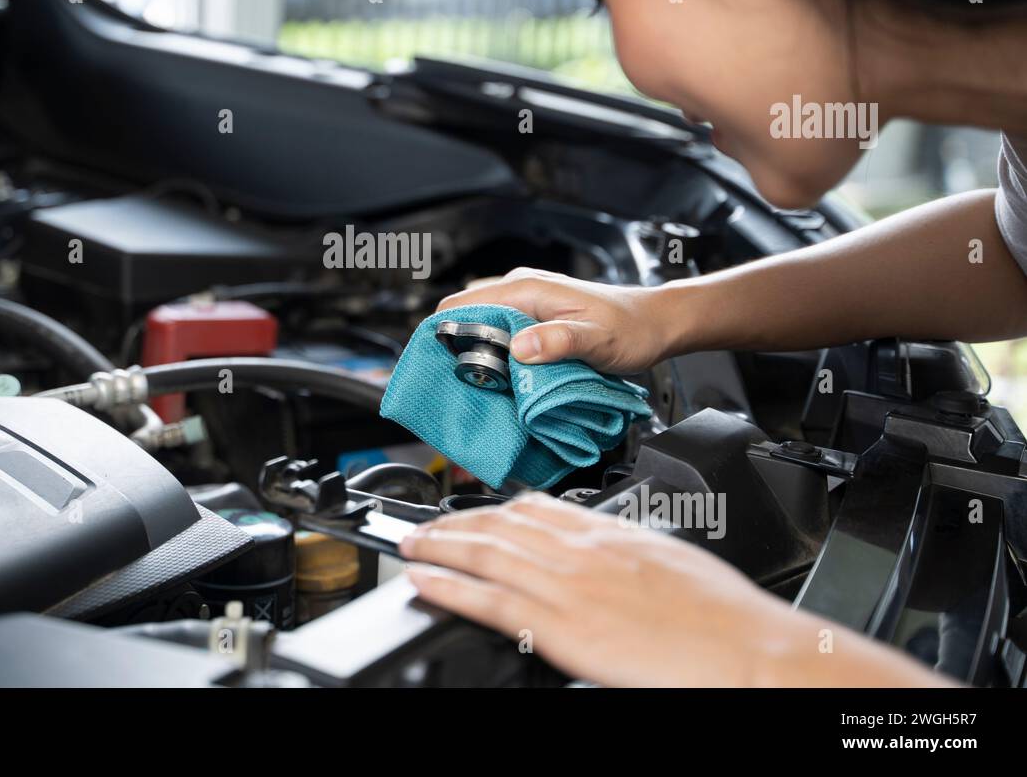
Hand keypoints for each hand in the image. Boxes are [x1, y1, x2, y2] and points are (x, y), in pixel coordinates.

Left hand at [400, 492, 948, 686]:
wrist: (746, 647)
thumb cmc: (724, 614)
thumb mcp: (672, 561)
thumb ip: (629, 554)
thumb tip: (614, 560)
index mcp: (610, 532)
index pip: (537, 509)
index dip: (494, 509)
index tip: (473, 511)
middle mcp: (582, 551)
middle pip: (501, 525)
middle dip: (455, 523)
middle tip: (423, 526)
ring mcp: (568, 587)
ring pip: (486, 554)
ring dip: (439, 546)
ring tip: (410, 546)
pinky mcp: (561, 626)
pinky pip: (491, 600)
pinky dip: (451, 586)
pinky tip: (425, 580)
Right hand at [437, 268, 686, 373]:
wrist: (655, 323)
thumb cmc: (631, 328)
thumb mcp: (597, 339)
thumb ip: (559, 341)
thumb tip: (520, 348)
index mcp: (525, 289)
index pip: (460, 304)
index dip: (446, 334)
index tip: (448, 367)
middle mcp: (520, 289)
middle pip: (465, 316)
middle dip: (459, 348)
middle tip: (470, 382)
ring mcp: (526, 302)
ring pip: (481, 325)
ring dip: (478, 353)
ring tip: (486, 382)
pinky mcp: (533, 316)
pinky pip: (500, 332)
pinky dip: (496, 353)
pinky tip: (506, 374)